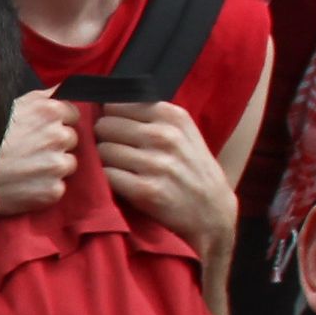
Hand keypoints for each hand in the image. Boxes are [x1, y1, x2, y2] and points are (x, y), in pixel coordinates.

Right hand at [0, 89, 78, 215]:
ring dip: (52, 167)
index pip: (73, 115)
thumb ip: (42, 98)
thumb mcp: (13, 105)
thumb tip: (61, 91)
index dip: (57, 123)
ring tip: (25, 169)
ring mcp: (56, 165)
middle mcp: (58, 136)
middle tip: (29, 151)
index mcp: (49, 111)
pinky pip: (57, 188)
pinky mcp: (52, 190)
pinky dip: (43, 188)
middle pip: (71, 140)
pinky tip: (23, 184)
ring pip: (67, 165)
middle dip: (55, 145)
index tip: (42, 131)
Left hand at [94, 100, 233, 260]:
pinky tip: (122, 184)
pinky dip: (107, 180)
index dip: (111, 119)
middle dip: (105, 139)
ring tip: (123, 169)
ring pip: (102, 150)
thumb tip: (103, 103)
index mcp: (172, 116)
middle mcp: (164, 136)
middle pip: (105, 126)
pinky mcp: (145, 190)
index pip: (116, 104)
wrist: (212, 211)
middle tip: (118, 152)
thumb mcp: (182, 132)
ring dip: (105, 161)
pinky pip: (106, 175)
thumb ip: (149, 115)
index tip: (118, 131)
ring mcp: (155, 163)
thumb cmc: (190, 168)